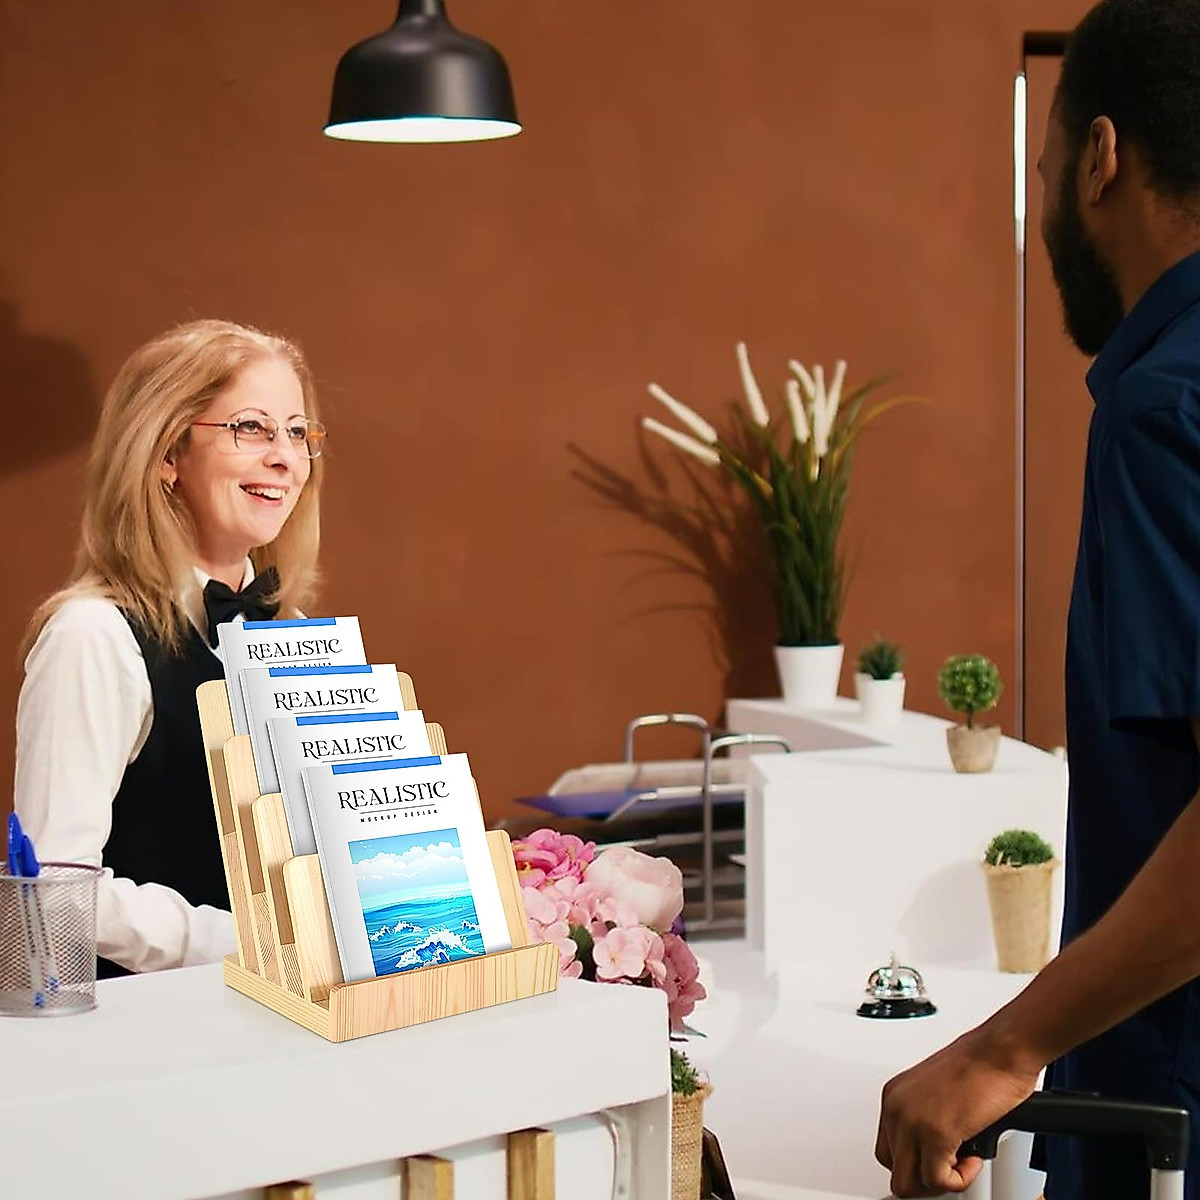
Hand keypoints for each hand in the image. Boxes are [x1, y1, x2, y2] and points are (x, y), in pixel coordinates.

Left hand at [875, 1026, 1039, 1196]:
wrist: (1000, 1051)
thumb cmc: (980, 1065)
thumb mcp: (936, 1092)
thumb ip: (925, 1117)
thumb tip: (930, 1150)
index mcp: (895, 1096)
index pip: (888, 1150)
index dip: (916, 1164)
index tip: (938, 1162)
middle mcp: (897, 1108)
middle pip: (894, 1169)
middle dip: (925, 1178)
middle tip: (951, 1168)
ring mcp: (913, 1121)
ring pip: (907, 1183)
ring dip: (940, 1183)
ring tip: (963, 1162)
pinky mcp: (936, 1134)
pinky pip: (937, 1181)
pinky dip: (960, 1180)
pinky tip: (974, 1159)